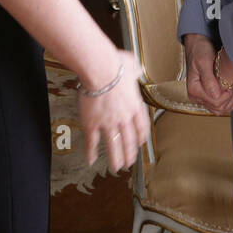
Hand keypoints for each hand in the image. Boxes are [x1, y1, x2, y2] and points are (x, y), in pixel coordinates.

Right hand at [78, 49, 150, 173]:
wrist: (100, 69)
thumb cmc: (114, 64)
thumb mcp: (131, 65)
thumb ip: (135, 69)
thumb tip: (137, 68)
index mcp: (134, 106)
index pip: (141, 127)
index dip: (141, 138)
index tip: (140, 144)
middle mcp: (123, 118)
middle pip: (129, 141)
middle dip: (129, 154)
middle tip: (129, 162)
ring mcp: (108, 123)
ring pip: (113, 146)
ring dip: (115, 159)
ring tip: (116, 168)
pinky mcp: (92, 124)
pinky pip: (92, 142)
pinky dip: (91, 152)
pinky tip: (91, 160)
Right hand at [184, 34, 232, 113]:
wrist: (197, 43)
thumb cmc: (199, 49)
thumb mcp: (204, 62)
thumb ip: (209, 79)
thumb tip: (215, 96)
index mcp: (194, 89)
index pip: (215, 102)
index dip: (227, 96)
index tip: (232, 85)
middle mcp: (197, 95)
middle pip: (218, 107)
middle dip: (229, 99)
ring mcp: (202, 95)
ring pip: (219, 108)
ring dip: (230, 101)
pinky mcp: (208, 92)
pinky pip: (219, 103)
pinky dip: (230, 101)